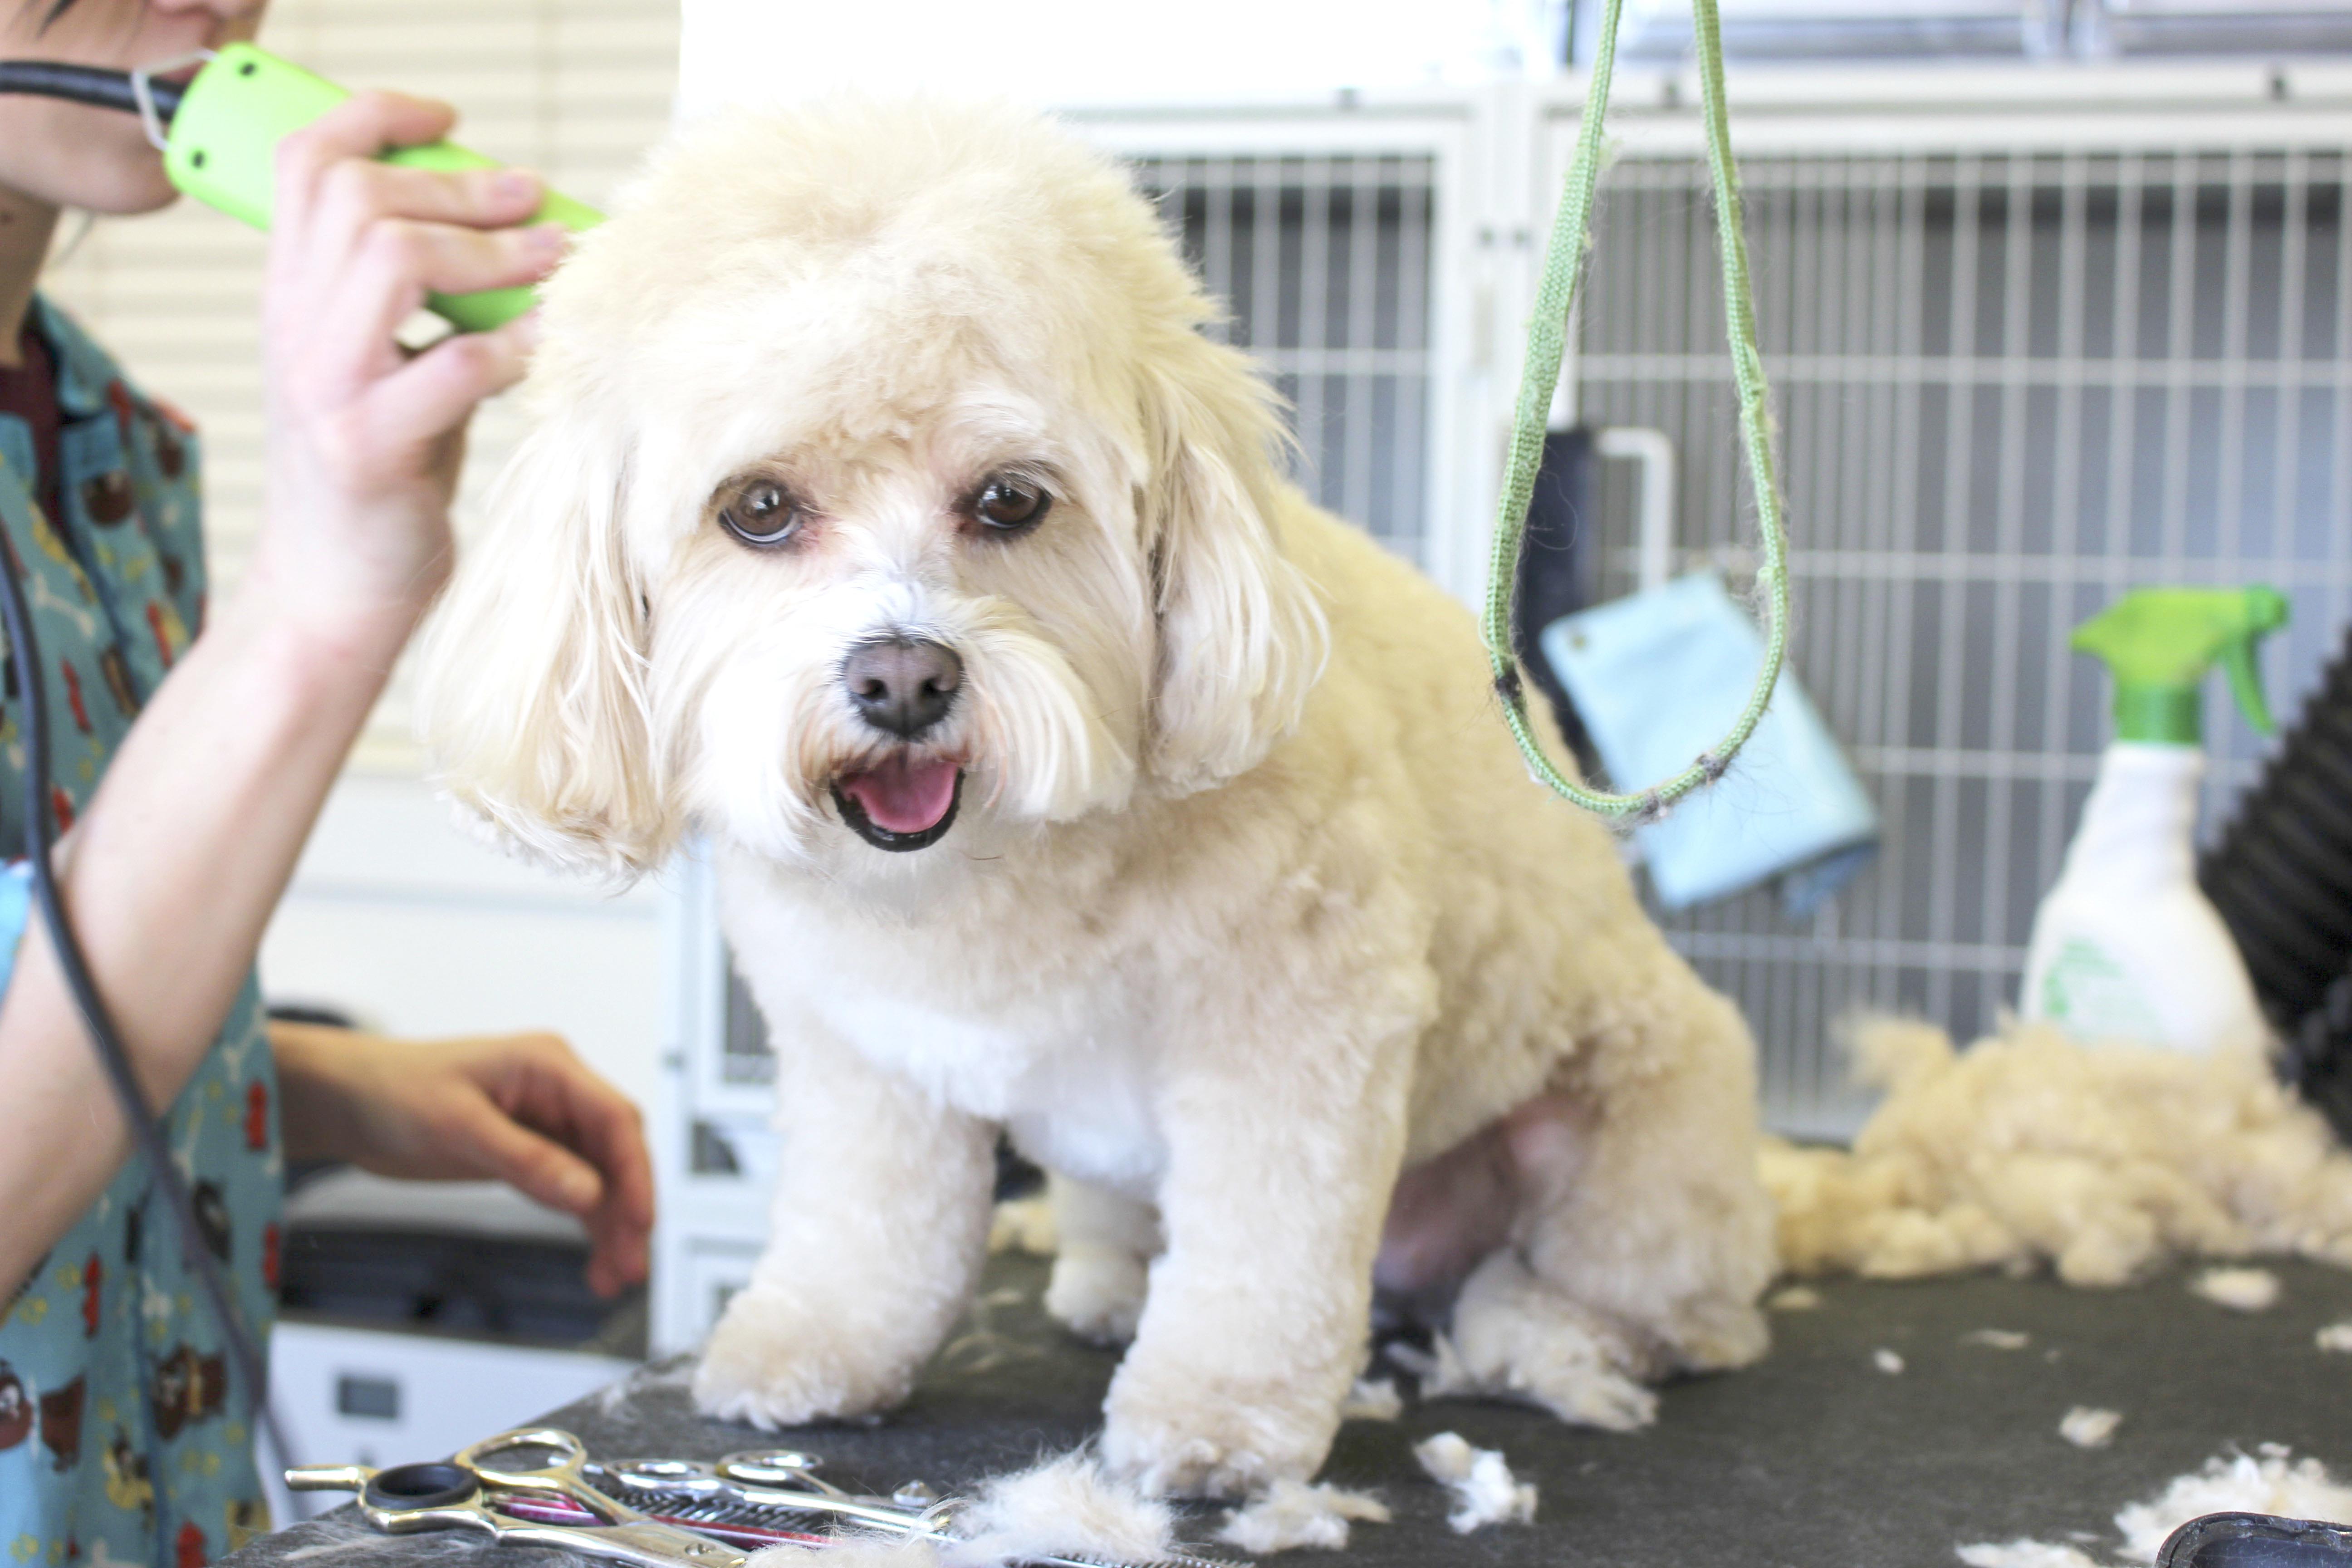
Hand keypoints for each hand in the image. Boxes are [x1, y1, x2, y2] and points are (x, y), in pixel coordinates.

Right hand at [248, 91, 565, 648]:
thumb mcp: (378, 372)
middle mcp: (294, 332)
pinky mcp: (370, 449)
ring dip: (491, 251)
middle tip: (532, 199)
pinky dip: (516, 347)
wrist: (330, 591)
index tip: (448, 121)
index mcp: (290, 303)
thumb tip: (508, 239)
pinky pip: (454, 367)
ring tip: (553, 259)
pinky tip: (554, 344)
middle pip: (360, 199)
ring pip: (395, 259)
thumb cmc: (375, 480)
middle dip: (459, 188)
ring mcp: (326, 389)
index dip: (375, 121)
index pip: (308, 169)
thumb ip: (415, 309)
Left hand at [273, 1024, 654, 1296]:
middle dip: (627, 1208)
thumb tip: (587, 1193)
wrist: (346, 1102)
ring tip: (612, 1277)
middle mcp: (556, 1093)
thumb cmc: (392, 1091)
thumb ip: (527, 1160)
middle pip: (615, 1153)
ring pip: (598, 1178)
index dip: (635, 1171)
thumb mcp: (458, 1127)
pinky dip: (584, 1225)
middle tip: (629, 1262)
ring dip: (609, 1226)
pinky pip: (571, 1191)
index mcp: (549, 1067)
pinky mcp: (528, 1153)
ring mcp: (545, 1124)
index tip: (640, 1220)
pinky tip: (591, 1261)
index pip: (614, 1118)